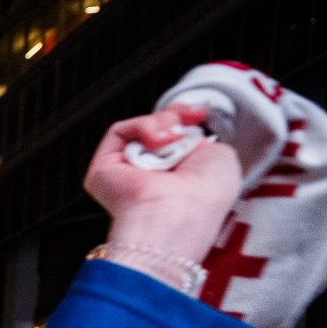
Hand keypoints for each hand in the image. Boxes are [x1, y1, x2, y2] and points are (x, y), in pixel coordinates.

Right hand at [84, 104, 242, 266]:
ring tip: (169, 141)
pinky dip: (142, 127)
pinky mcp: (103, 170)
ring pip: (139, 129)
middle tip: (184, 128)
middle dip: (174, 118)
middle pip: (157, 129)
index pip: (173, 140)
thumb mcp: (223, 157)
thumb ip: (202, 140)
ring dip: (160, 124)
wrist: (180, 213)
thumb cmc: (205, 198)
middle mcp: (150, 177)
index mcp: (176, 179)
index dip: (185, 119)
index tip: (199, 114)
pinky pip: (120, 132)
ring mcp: (125, 174)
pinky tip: (156, 142)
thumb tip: (186, 130)